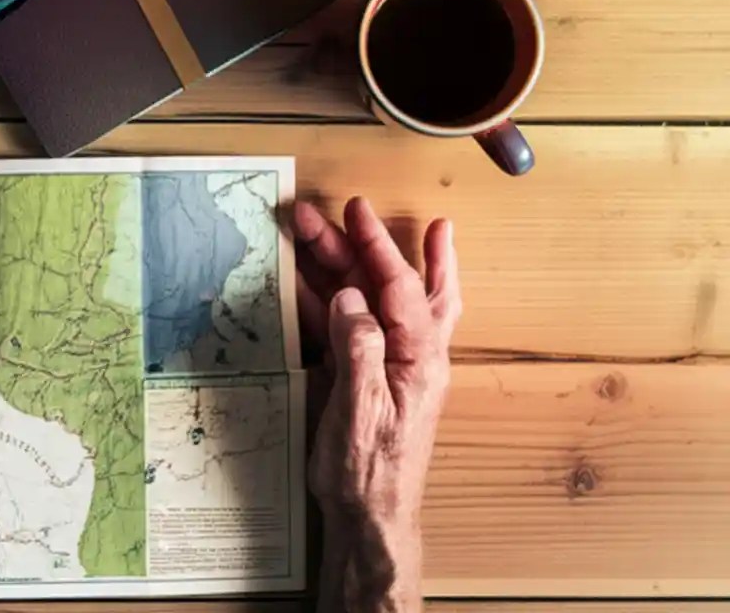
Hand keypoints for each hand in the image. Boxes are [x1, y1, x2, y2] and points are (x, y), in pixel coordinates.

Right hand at [294, 197, 461, 612]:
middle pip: (385, 284)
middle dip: (356, 245)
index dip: (379, 246)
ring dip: (339, 264)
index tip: (357, 212)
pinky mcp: (362, 375)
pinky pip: (346, 325)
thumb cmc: (370, 474)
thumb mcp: (363, 413)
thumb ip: (360, 350)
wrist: (369, 518)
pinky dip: (329, 297)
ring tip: (309, 230)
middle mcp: (409, 352)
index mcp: (420, 359)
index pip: (401, 288)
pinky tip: (315, 279)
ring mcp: (386, 362)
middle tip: (325, 211)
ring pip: (365, 299)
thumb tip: (351, 297)